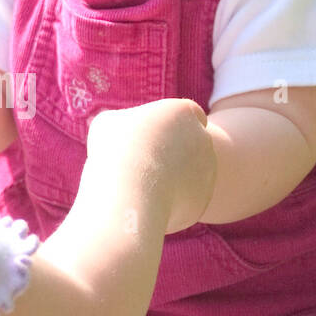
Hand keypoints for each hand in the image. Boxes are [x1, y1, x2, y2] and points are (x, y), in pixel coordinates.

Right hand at [87, 98, 215, 233]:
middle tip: (143, 164)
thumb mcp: (107, 124)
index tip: (152, 137)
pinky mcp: (202, 199)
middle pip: (190, 143)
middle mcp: (203, 138)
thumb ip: (121, 123)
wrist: (130, 194)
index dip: (171, 125)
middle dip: (172, 153)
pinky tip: (148, 203)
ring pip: (190, 173)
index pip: (188, 114)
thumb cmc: (116, 151)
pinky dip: (171, 201)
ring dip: (172, 178)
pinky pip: (185, 199)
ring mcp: (207, 170)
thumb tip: (119, 130)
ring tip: (141, 186)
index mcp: (183, 111)